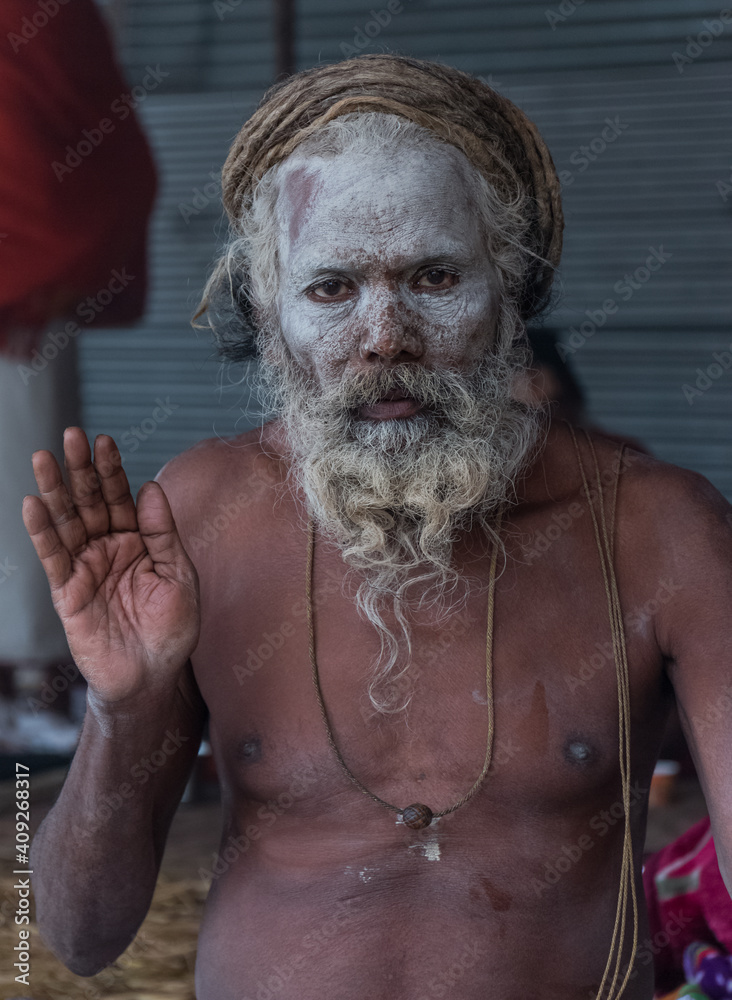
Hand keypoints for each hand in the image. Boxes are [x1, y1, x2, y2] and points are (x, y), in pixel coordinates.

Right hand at [22, 427, 200, 705]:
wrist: (153, 677)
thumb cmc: (172, 629)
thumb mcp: (179, 575)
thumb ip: (162, 534)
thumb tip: (149, 487)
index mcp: (138, 540)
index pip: (121, 497)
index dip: (111, 469)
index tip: (103, 440)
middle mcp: (108, 548)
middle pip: (90, 501)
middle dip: (81, 469)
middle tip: (71, 434)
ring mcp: (85, 568)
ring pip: (66, 522)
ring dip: (54, 490)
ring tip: (44, 457)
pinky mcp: (66, 592)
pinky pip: (53, 557)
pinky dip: (42, 532)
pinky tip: (33, 504)